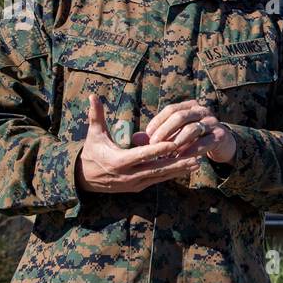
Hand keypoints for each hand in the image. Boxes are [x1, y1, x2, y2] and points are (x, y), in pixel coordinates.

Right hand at [76, 94, 204, 193]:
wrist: (84, 179)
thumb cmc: (91, 153)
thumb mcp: (93, 135)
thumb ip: (96, 115)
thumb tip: (93, 95)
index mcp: (119, 161)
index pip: (142, 154)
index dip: (159, 149)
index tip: (174, 143)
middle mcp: (129, 175)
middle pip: (157, 168)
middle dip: (178, 163)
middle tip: (196, 156)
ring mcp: (135, 183)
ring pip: (161, 176)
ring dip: (179, 170)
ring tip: (198, 163)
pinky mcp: (138, 187)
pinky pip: (158, 180)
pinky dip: (172, 175)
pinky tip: (186, 169)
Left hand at [140, 99, 236, 164]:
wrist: (221, 143)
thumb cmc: (193, 137)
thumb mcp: (176, 134)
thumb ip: (157, 135)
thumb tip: (134, 138)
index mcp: (190, 106)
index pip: (171, 109)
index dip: (158, 121)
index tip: (147, 134)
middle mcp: (202, 111)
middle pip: (181, 116)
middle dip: (166, 130)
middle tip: (154, 143)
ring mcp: (212, 123)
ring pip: (192, 128)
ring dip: (178, 141)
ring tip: (168, 152)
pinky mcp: (219, 136)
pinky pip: (204, 142)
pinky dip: (192, 150)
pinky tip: (182, 157)